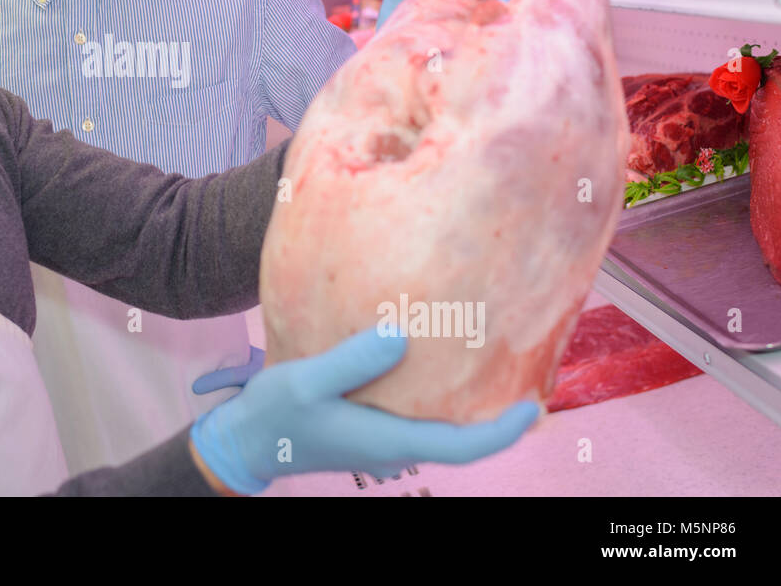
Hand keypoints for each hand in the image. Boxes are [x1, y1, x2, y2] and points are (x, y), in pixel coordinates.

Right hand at [189, 327, 539, 494]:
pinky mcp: (370, 431)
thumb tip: (399, 334)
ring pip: (439, 429)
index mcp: (386, 440)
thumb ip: (352, 360)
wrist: (246, 441)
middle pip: (460, 439)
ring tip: (487, 363)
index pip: (462, 446)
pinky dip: (437, 400)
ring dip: (466, 407)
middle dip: (495, 415)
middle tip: (524, 375)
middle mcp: (392, 446)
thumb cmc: (274, 415)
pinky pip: (417, 419)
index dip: (503, 430)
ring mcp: (382, 442)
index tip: (534, 407)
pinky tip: (431, 367)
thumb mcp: (305, 380)